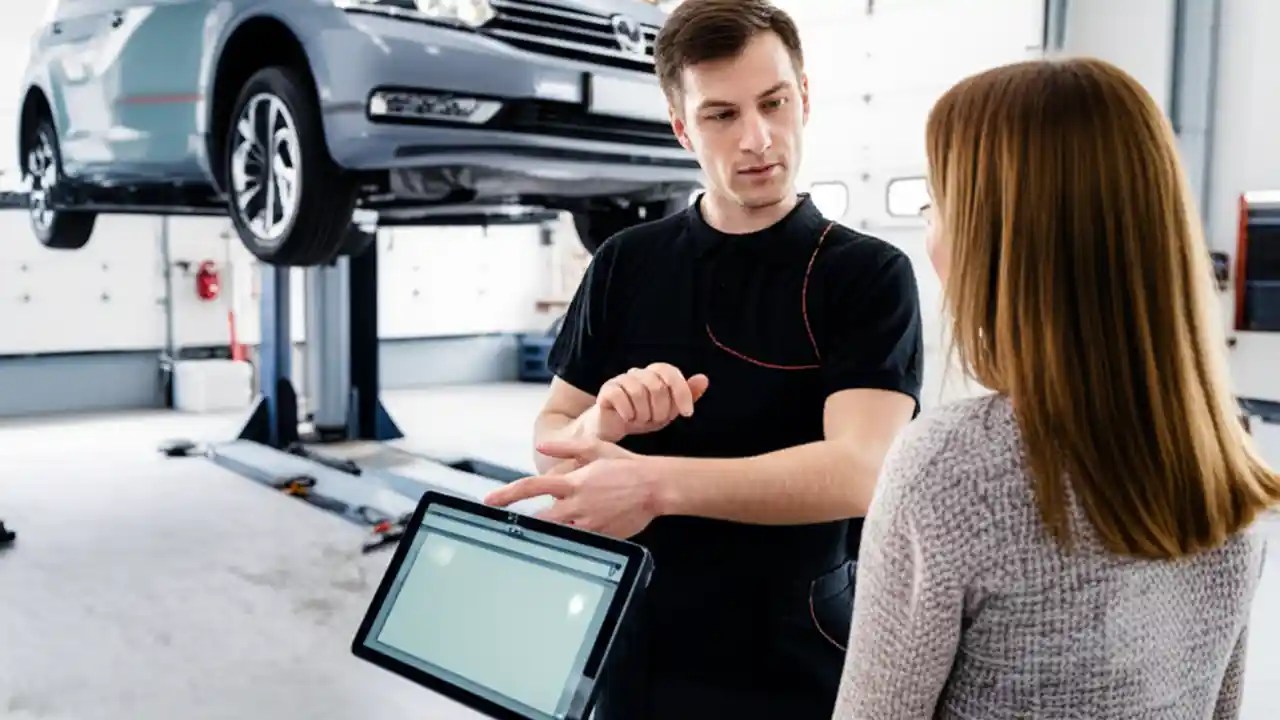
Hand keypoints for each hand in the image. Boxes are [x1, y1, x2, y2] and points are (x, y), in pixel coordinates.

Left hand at [484, 438, 659, 538]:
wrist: (655, 486)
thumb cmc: (627, 465)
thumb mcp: (596, 448)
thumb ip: (566, 447)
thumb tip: (542, 447)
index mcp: (572, 482)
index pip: (531, 488)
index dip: (507, 494)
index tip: (490, 501)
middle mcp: (576, 504)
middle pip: (540, 518)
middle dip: (527, 522)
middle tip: (514, 524)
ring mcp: (589, 522)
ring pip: (559, 531)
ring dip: (552, 529)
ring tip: (549, 528)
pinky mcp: (601, 534)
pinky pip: (581, 539)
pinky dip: (575, 535)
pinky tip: (577, 532)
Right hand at [591, 363, 709, 442]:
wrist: (613, 429)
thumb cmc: (642, 418)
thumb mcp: (669, 411)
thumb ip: (686, 395)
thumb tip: (704, 378)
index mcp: (654, 375)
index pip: (670, 372)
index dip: (681, 392)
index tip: (687, 414)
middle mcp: (638, 373)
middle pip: (656, 385)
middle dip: (661, 409)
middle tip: (656, 420)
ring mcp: (620, 380)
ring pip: (638, 392)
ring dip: (643, 413)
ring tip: (640, 420)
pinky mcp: (606, 390)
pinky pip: (619, 396)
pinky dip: (627, 412)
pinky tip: (627, 419)